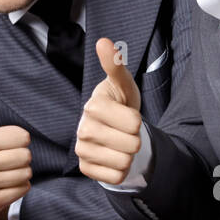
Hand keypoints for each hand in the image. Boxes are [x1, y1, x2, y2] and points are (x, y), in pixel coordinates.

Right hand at [0, 62, 31, 219]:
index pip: (22, 137)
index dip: (16, 137)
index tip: (1, 141)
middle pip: (26, 156)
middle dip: (19, 155)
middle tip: (2, 157)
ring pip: (26, 173)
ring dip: (19, 171)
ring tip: (2, 169)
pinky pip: (24, 189)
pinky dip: (19, 186)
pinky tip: (3, 182)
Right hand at [75, 37, 143, 185]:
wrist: (111, 130)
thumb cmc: (120, 104)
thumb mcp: (123, 85)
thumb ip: (115, 65)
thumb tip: (103, 42)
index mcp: (93, 106)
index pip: (134, 123)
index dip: (137, 120)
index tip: (127, 115)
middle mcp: (83, 129)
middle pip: (131, 144)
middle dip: (135, 139)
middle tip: (124, 131)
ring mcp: (82, 150)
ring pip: (124, 162)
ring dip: (128, 155)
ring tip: (119, 143)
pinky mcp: (84, 168)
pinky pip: (116, 176)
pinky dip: (120, 170)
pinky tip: (113, 157)